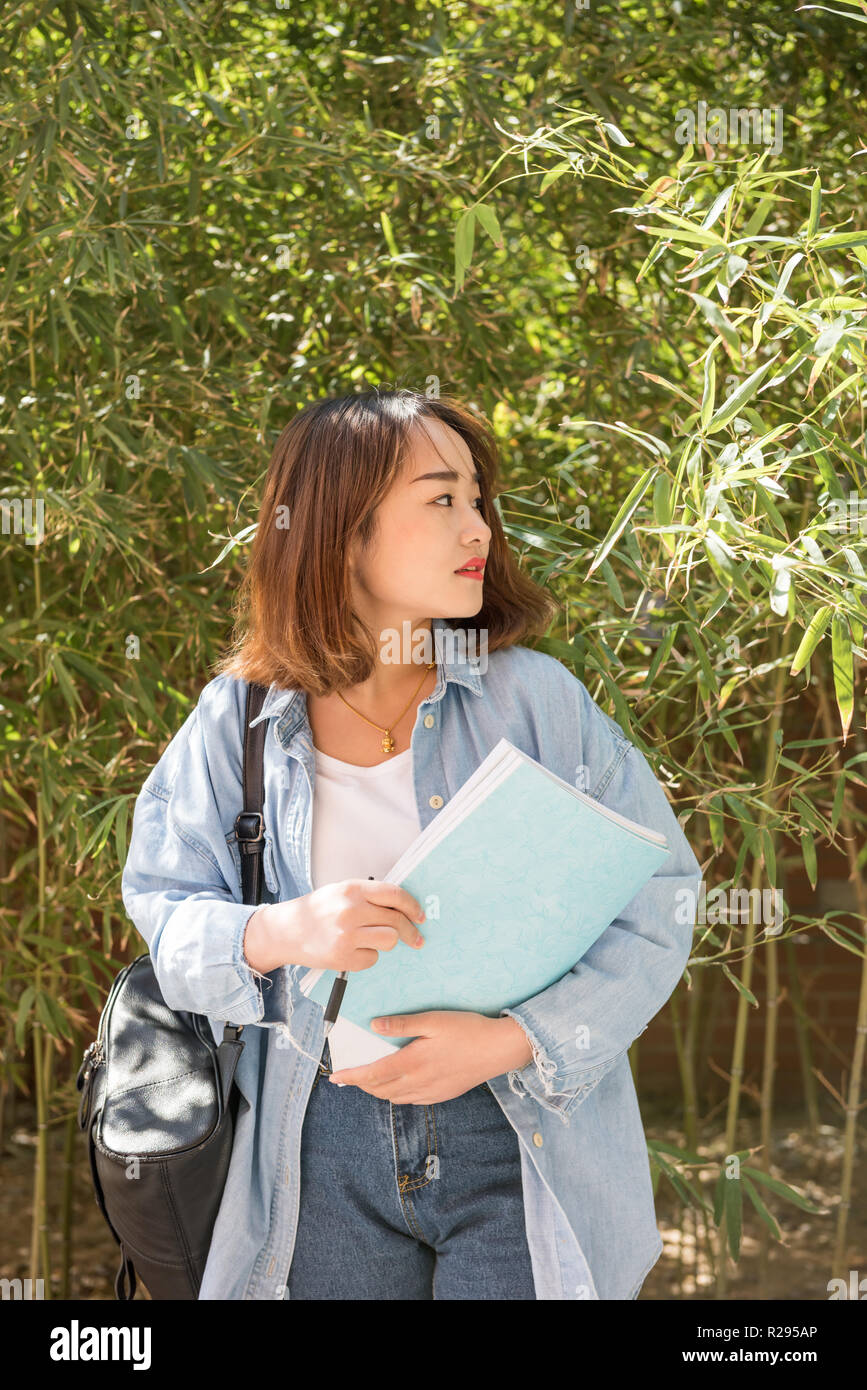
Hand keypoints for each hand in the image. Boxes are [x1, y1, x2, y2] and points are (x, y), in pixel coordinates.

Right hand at [244, 878, 425, 973]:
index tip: (420, 915)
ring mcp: (346, 935)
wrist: (287, 931)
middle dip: (410, 930)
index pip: (394, 895)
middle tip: (416, 938)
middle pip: (396, 920)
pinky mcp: (342, 957)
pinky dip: (368, 956)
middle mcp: (350, 911)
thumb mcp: (342, 891)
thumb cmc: (318, 910)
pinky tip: (353, 950)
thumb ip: (370, 896)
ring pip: (389, 940)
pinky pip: (372, 958)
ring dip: (387, 942)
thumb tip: (404, 906)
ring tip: (373, 940)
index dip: (412, 906)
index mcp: (352, 889)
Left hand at [328, 1010, 533, 1103]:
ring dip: (378, 1090)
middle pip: (381, 1089)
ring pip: (395, 1097)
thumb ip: (403, 1023)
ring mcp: (431, 1092)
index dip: (352, 1076)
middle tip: (348, 1076)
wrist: (499, 1050)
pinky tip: (398, 1085)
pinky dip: (396, 1094)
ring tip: (369, 1079)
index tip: (336, 1077)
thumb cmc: (467, 1030)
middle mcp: (419, 1082)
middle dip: (361, 1084)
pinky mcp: (442, 1095)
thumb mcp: (434, 1020)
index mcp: (413, 1062)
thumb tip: (374, 1025)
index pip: (374, 1074)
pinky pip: (411, 1100)